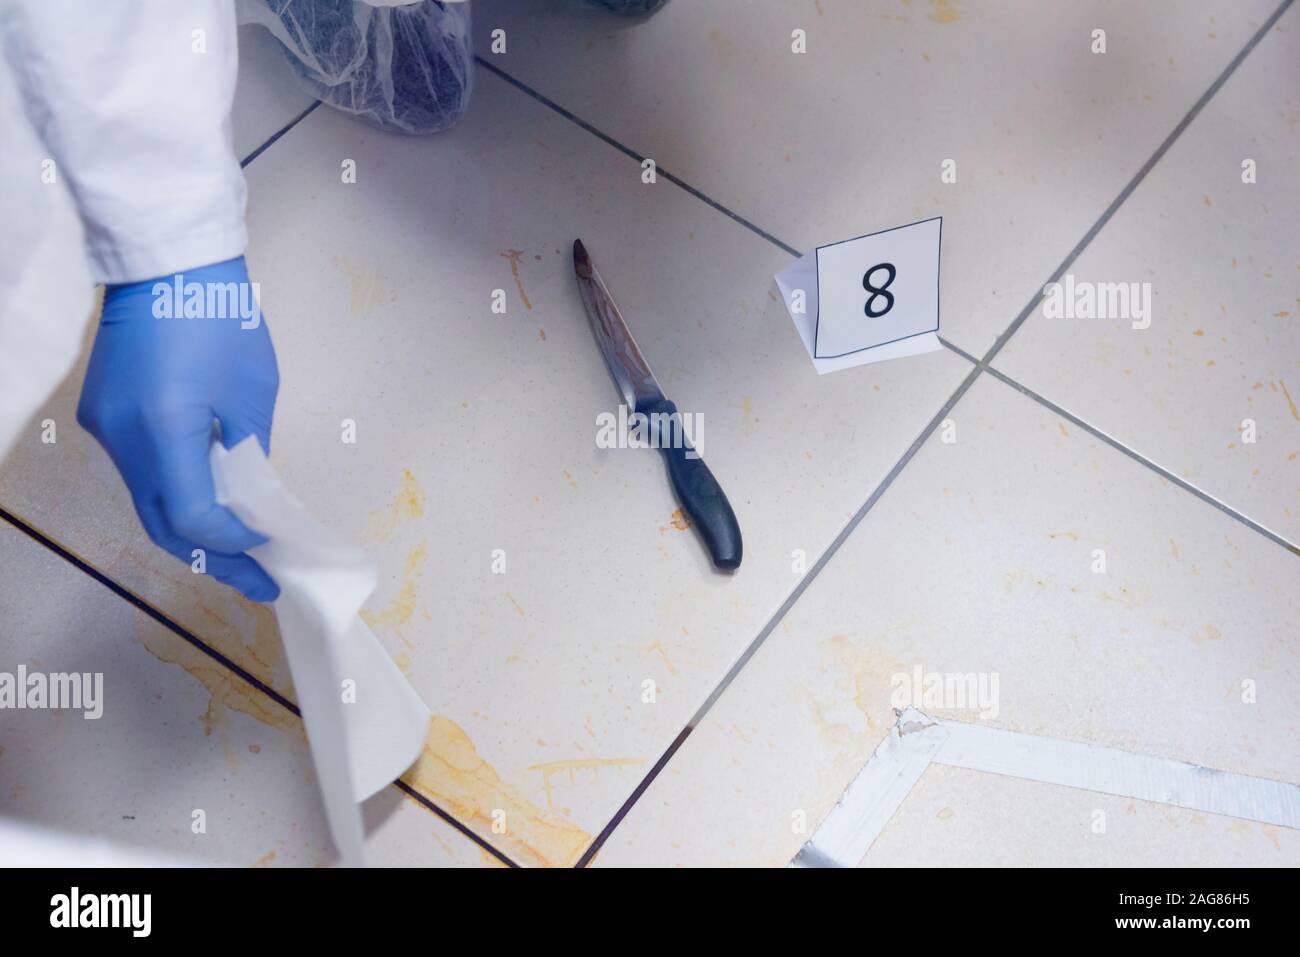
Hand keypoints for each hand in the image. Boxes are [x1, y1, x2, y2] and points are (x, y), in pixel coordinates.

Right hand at [78, 256, 280, 601]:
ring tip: (242, 547)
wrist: (167, 259)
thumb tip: (251, 498)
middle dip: (213, 557)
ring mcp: (104, 426)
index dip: (231, 543)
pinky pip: (138, 468)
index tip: (268, 550)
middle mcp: (122, 436)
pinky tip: (211, 500)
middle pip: (161, 522)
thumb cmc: (221, 316)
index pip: (192, 516)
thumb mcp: (253, 391)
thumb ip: (250, 453)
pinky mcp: (101, 413)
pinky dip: (174, 490)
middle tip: (258, 581)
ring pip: (146, 499)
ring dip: (192, 526)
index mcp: (163, 429)